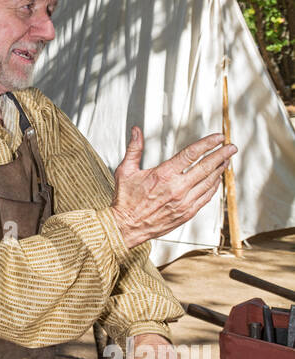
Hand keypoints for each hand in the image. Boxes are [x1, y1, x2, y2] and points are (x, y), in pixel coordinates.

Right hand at [111, 128, 236, 250]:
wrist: (126, 227)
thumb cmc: (125, 200)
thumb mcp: (126, 171)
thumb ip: (134, 149)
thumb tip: (136, 131)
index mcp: (163, 174)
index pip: (191, 154)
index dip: (208, 144)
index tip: (218, 138)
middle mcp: (177, 188)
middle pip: (206, 167)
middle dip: (221, 155)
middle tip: (231, 147)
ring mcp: (184, 202)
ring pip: (209, 182)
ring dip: (220, 169)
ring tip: (226, 160)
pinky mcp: (186, 213)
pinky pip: (206, 197)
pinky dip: (214, 186)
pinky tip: (216, 180)